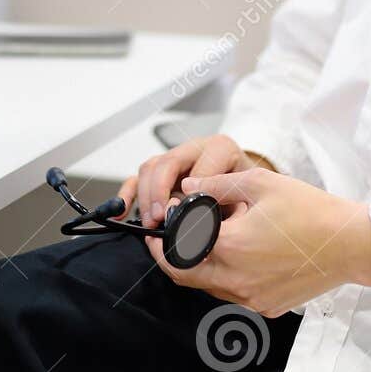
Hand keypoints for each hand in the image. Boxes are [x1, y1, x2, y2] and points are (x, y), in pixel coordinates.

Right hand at [116, 134, 270, 226]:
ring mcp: (175, 158)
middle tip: (160, 218)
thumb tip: (205, 222)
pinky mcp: (160, 171)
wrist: (248, 191)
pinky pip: (137, 177)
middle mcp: (195, 149)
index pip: (200, 167)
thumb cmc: (247, 194)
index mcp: (220, 149)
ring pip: (150, 167)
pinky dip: (128, 194)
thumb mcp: (247, 198)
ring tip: (151, 223)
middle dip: (160, 192)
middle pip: (167, 162)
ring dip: (146, 196)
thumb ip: (230, 206)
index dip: (191, 193)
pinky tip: (122, 211)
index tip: (187, 215)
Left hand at [145, 167, 370, 317]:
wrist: (350, 244)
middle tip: (166, 241)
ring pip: (207, 286)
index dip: (164, 236)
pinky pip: (232, 295)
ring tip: (208, 242)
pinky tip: (239, 257)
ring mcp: (251, 298)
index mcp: (231, 247)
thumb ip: (217, 184)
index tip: (161, 224)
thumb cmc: (309, 210)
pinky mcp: (265, 307)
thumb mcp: (260, 183)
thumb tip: (187, 186)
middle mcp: (237, 279)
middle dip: (171, 257)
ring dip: (199, 267)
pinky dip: (225, 277)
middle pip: (184, 275)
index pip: (178, 247)